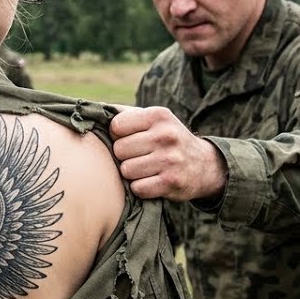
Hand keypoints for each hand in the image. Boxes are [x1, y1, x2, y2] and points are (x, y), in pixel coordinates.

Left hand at [110, 106, 226, 200]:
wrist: (205, 165)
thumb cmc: (168, 140)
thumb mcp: (155, 120)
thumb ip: (127, 114)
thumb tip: (95, 110)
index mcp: (159, 115)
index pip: (116, 126)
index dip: (118, 136)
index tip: (129, 139)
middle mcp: (166, 135)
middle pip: (119, 150)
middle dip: (124, 156)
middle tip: (139, 156)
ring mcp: (170, 159)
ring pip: (126, 170)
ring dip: (132, 174)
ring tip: (146, 169)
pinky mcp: (171, 182)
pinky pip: (137, 188)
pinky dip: (141, 188)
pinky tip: (152, 181)